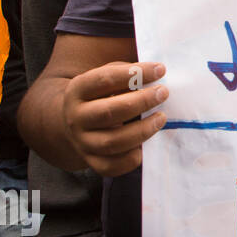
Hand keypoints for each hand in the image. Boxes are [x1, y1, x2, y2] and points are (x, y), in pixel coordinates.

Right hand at [62, 61, 168, 176]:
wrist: (73, 122)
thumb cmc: (101, 94)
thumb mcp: (107, 77)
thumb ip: (128, 74)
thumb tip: (158, 73)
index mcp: (77, 91)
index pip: (105, 79)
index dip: (134, 73)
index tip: (160, 69)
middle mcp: (76, 118)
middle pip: (109, 112)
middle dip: (141, 102)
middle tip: (163, 93)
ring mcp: (82, 142)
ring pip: (112, 142)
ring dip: (142, 130)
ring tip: (161, 118)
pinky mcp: (92, 162)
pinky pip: (112, 166)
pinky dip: (132, 158)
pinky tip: (146, 146)